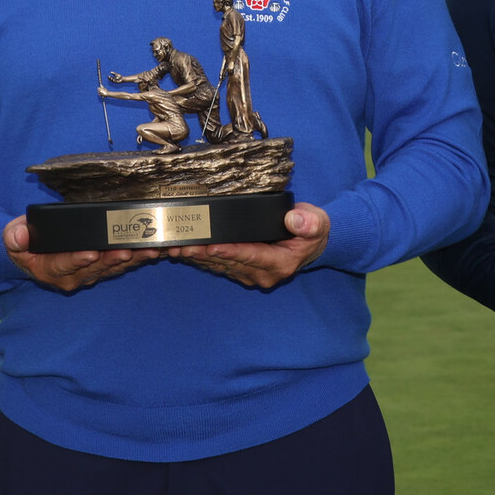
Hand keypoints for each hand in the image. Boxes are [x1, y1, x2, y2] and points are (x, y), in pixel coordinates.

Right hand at [1, 215, 150, 292]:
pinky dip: (137, 258)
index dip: (78, 259)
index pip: (65, 265)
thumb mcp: (13, 238)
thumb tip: (18, 236)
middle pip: (95, 268)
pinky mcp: (103, 268)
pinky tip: (152, 250)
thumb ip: (14, 237)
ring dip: (131, 260)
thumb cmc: (25, 244)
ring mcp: (89, 274)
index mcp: (51, 270)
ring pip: (112, 268)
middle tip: (127, 251)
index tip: (91, 253)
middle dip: (112, 259)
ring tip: (147, 250)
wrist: (33, 252)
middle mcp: (73, 277)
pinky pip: (121, 265)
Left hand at [166, 204, 329, 290]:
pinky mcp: (241, 270)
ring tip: (176, 248)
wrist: (313, 244)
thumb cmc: (313, 231)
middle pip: (229, 262)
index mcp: (279, 263)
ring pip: (219, 265)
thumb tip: (294, 220)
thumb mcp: (318, 223)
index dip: (230, 251)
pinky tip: (184, 251)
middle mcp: (262, 273)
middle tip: (182, 245)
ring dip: (197, 257)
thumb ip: (309, 223)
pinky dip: (201, 258)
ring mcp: (250, 274)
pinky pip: (218, 265)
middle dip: (204, 254)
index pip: (250, 256)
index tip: (210, 246)